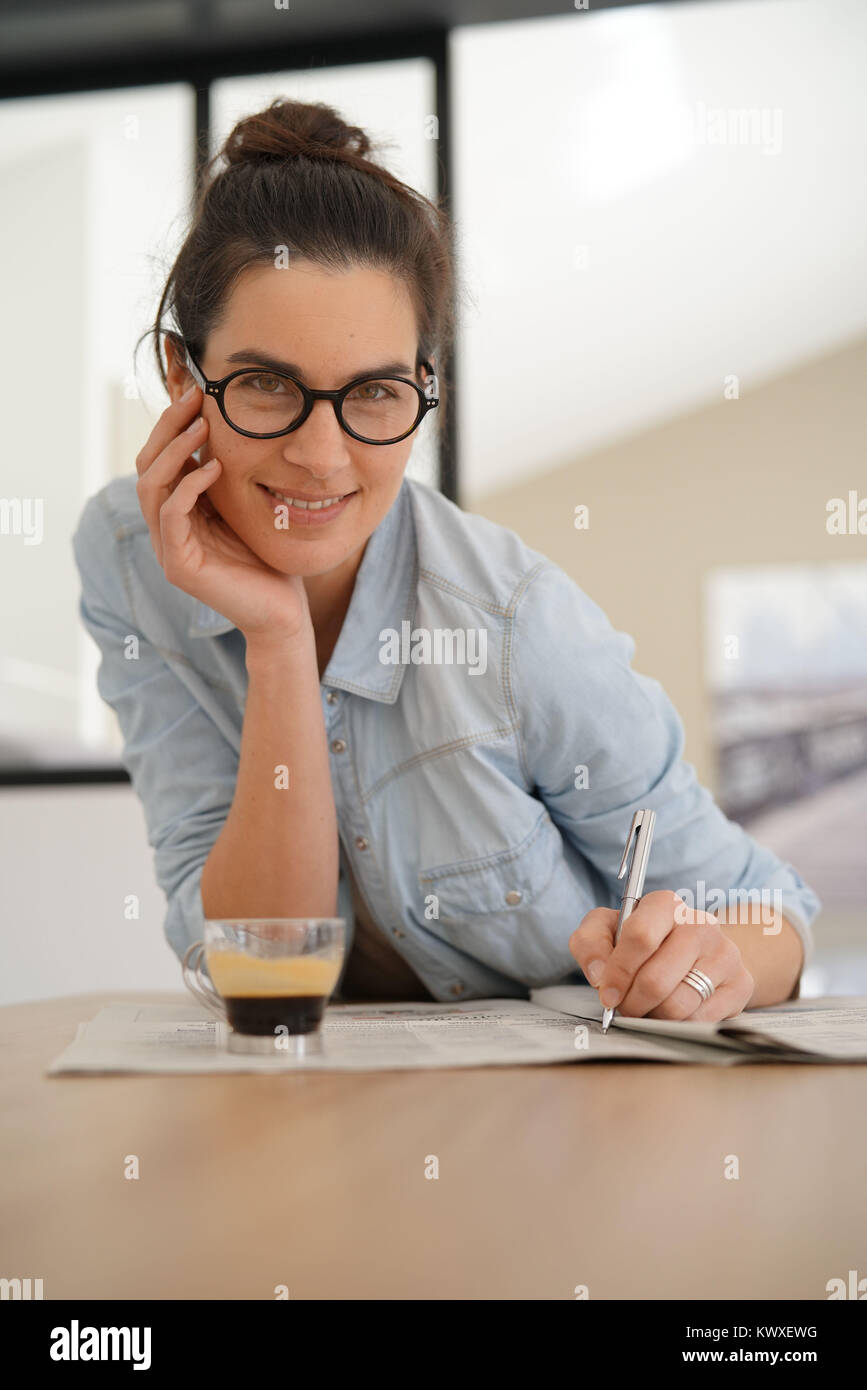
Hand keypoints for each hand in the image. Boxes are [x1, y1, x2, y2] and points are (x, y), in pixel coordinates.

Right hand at [135, 385, 311, 643]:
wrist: (283, 613)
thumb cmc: (271, 561)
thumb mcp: (247, 507)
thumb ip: (229, 476)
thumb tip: (228, 427)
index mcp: (178, 514)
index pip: (159, 460)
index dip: (171, 425)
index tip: (196, 393)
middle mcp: (166, 530)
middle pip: (146, 467)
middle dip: (167, 428)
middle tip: (194, 399)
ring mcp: (168, 549)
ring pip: (150, 487)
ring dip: (175, 451)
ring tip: (203, 426)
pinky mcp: (180, 566)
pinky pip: (172, 515)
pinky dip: (189, 486)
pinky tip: (214, 467)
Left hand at [569, 889, 753, 1021]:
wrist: (696, 952)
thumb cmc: (644, 943)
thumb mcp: (607, 930)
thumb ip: (590, 943)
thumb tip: (600, 974)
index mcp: (665, 904)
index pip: (640, 936)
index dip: (618, 971)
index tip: (606, 992)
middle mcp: (701, 924)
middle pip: (656, 980)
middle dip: (632, 1002)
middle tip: (624, 1007)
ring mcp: (725, 954)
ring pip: (678, 1005)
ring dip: (652, 1016)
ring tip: (647, 1008)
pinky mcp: (740, 984)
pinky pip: (700, 1020)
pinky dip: (677, 1024)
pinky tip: (671, 1012)